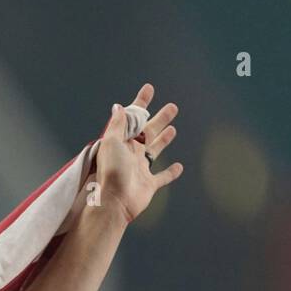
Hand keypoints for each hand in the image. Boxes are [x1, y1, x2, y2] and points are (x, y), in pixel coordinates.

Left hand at [95, 82, 183, 223]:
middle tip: (172, 107)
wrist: (115, 202)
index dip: (141, 103)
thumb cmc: (111, 171)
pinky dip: (171, 173)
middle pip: (149, 132)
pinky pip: (162, 177)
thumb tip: (118, 107)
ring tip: (173, 129)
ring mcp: (141, 169)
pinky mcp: (149, 184)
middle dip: (160, 119)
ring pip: (155, 150)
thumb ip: (117, 124)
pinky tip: (179, 166)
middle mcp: (132, 153)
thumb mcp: (111, 142)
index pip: (133, 118)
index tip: (148, 89)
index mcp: (122, 142)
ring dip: (164, 139)